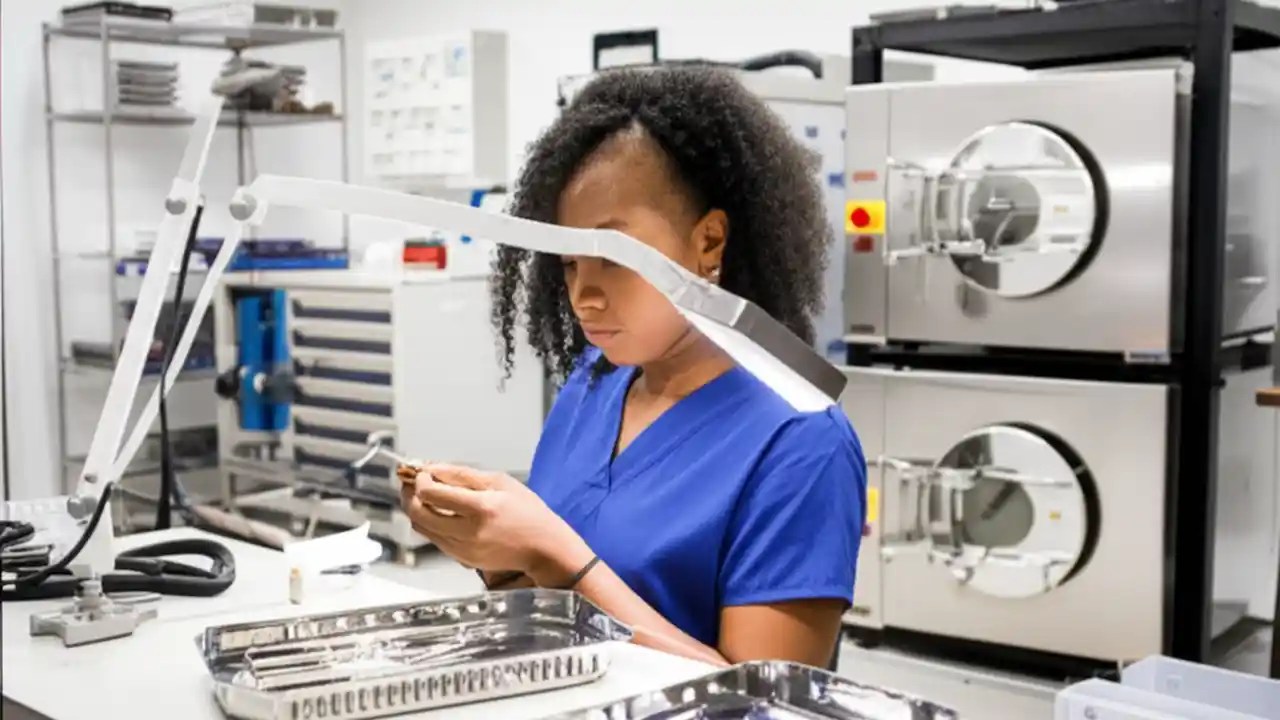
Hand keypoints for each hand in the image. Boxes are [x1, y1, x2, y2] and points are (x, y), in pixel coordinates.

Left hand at [399, 464, 592, 585]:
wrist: (544, 549)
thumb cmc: (528, 512)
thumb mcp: (500, 482)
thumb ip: (463, 475)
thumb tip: (433, 468)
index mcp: (481, 508)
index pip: (432, 493)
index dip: (420, 479)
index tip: (423, 471)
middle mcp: (468, 532)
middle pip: (418, 513)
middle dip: (409, 495)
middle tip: (413, 483)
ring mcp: (464, 549)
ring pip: (421, 528)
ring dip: (417, 510)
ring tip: (426, 496)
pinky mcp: (463, 560)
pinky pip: (434, 539)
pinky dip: (430, 524)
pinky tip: (440, 513)